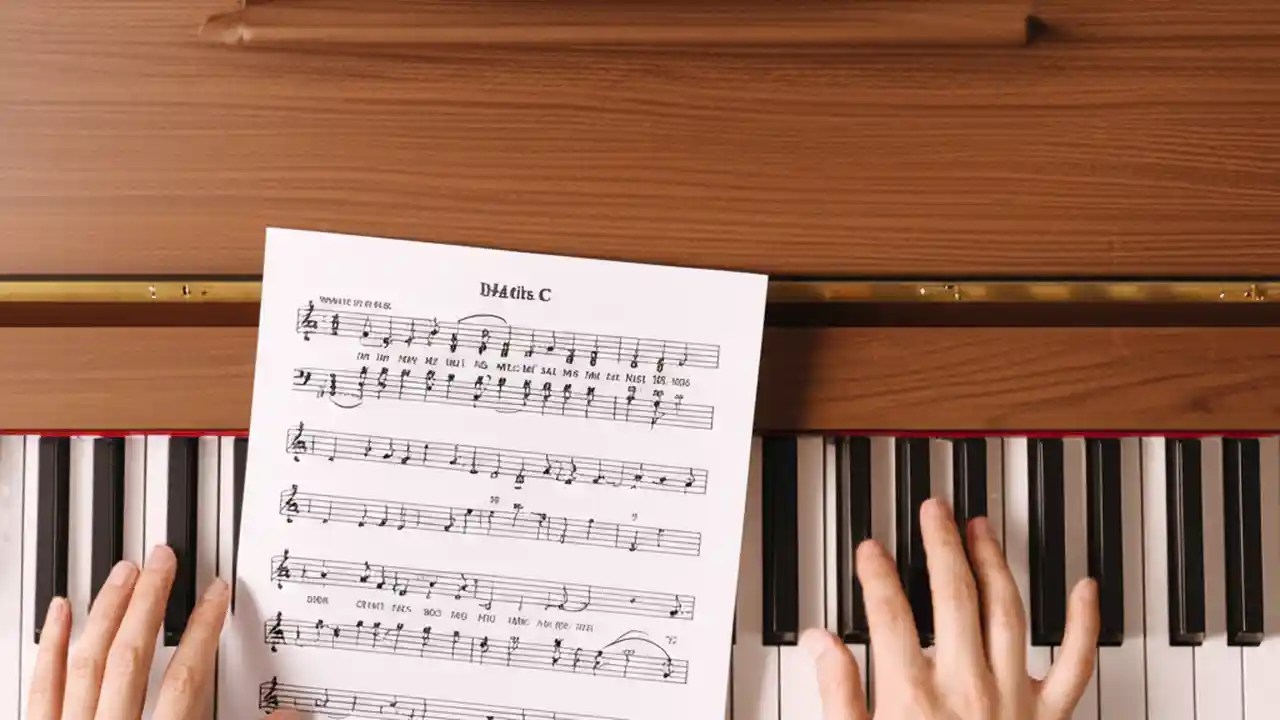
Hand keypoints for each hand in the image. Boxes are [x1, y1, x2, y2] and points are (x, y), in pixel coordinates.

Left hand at [27, 545, 300, 719]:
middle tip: (165, 559)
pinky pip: (39, 689)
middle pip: (128, 656)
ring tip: (124, 572)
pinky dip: (47, 648)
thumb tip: (294, 715)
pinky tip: (57, 614)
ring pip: (83, 663)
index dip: (204, 627)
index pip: (185, 675)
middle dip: (149, 600)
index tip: (216, 593)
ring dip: (104, 611)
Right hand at [803, 499, 1099, 719]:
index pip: (890, 614)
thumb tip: (821, 643)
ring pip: (1008, 612)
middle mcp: (967, 688)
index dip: (877, 574)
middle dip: (940, 546)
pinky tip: (1086, 588)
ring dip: (995, 563)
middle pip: (954, 597)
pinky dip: (1083, 623)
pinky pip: (1074, 664)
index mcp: (913, 698)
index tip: (871, 550)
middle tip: (933, 511)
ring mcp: (1013, 699)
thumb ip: (838, 695)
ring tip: (982, 528)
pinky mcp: (1049, 717)